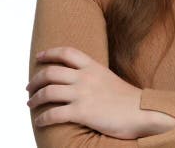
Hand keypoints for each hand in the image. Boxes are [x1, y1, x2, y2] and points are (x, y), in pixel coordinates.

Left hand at [26, 46, 151, 139]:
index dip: (49, 53)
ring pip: (48, 92)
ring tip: (31, 103)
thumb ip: (95, 77)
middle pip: (51, 72)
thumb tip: (83, 83)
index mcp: (93, 67)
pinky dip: (43, 118)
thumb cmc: (131, 101)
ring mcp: (82, 94)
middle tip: (29, 87)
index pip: (66, 52)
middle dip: (36, 79)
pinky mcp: (82, 112)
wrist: (145, 112)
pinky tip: (40, 121)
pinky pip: (54, 114)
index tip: (39, 57)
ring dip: (35, 98)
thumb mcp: (111, 79)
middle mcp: (85, 77)